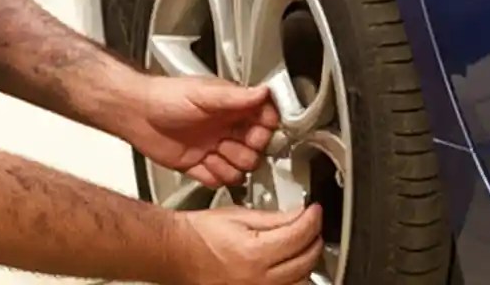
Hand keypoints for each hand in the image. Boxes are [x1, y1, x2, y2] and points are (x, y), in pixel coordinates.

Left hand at [125, 75, 279, 186]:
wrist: (135, 113)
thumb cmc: (164, 96)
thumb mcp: (203, 93)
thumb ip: (234, 97)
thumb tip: (263, 91)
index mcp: (230, 108)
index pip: (263, 121)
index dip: (264, 130)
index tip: (258, 133)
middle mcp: (224, 128)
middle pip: (255, 149)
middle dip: (247, 151)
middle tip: (229, 144)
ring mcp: (212, 147)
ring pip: (239, 168)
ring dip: (230, 166)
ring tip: (214, 155)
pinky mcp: (197, 164)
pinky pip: (218, 179)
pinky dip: (215, 177)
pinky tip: (203, 164)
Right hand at [173, 204, 322, 284]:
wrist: (176, 250)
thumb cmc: (198, 233)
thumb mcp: (238, 215)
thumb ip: (272, 217)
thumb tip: (298, 214)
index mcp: (255, 253)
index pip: (299, 235)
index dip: (312, 219)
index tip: (314, 211)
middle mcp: (258, 279)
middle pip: (305, 261)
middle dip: (314, 239)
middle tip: (312, 226)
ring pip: (300, 282)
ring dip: (307, 262)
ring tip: (302, 245)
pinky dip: (292, 278)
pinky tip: (290, 266)